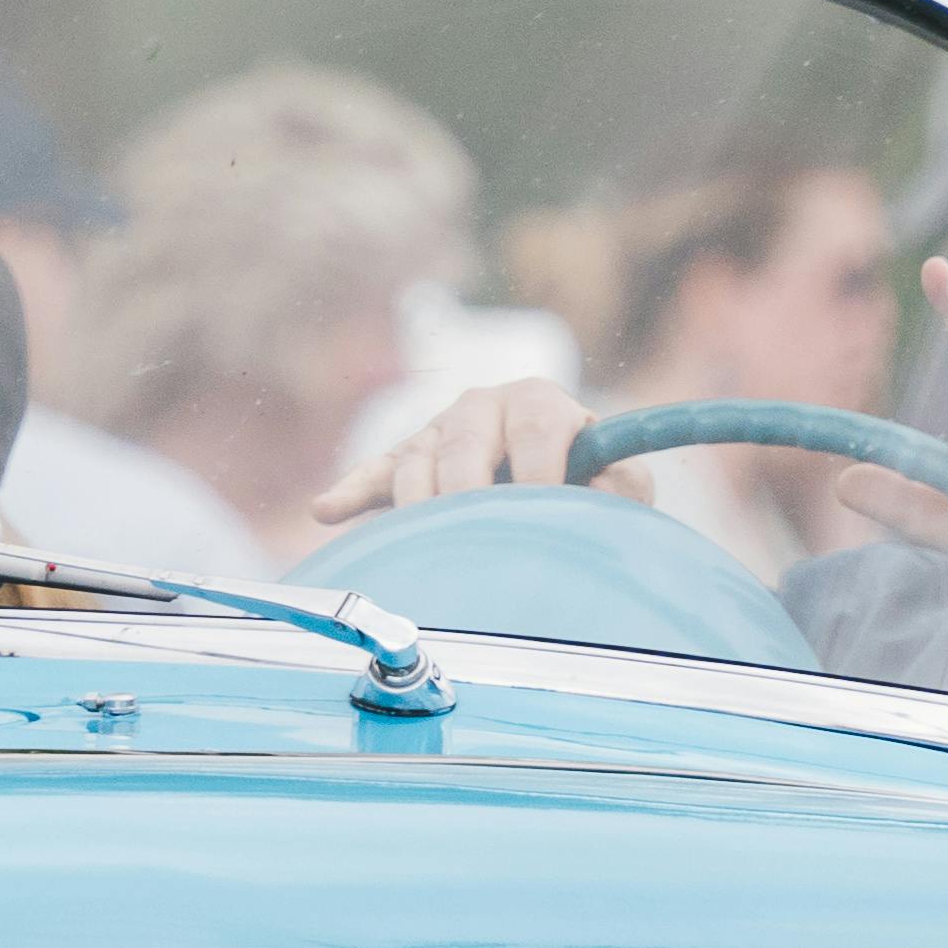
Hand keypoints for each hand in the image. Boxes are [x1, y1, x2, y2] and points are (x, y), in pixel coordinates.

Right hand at [311, 377, 617, 522]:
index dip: (539, 476)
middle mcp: (484, 405)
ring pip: (417, 459)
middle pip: (464, 441)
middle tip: (472, 535)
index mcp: (540, 404)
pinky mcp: (405, 459)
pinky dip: (351, 491)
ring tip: (422, 543)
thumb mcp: (617, 482)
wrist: (553, 482)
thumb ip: (620, 481)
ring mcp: (439, 431)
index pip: (536, 429)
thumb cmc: (588, 487)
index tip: (540, 516)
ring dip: (417, 504)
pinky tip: (328, 510)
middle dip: (468, 492)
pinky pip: (375, 473)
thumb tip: (596, 488)